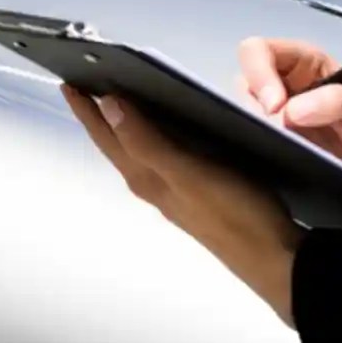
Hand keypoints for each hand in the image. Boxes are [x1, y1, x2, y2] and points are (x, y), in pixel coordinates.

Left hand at [62, 84, 302, 327]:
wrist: (273, 259)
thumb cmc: (235, 214)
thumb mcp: (189, 173)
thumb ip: (146, 142)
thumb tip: (109, 107)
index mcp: (145, 177)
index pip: (107, 136)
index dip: (87, 109)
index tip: (68, 83)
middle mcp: (153, 185)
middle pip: (116, 145)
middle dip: (98, 117)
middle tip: (83, 88)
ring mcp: (173, 193)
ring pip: (136, 154)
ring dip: (122, 128)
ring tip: (114, 105)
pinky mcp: (195, 195)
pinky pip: (161, 160)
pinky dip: (152, 139)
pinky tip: (163, 133)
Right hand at [237, 37, 341, 200]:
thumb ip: (338, 101)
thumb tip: (290, 111)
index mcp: (303, 64)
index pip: (258, 52)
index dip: (259, 75)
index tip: (276, 109)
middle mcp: (282, 86)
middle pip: (243, 83)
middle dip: (255, 108)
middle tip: (281, 133)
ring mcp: (274, 118)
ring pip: (240, 113)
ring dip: (255, 129)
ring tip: (284, 145)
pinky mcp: (271, 144)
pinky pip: (248, 139)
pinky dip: (255, 146)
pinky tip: (276, 155)